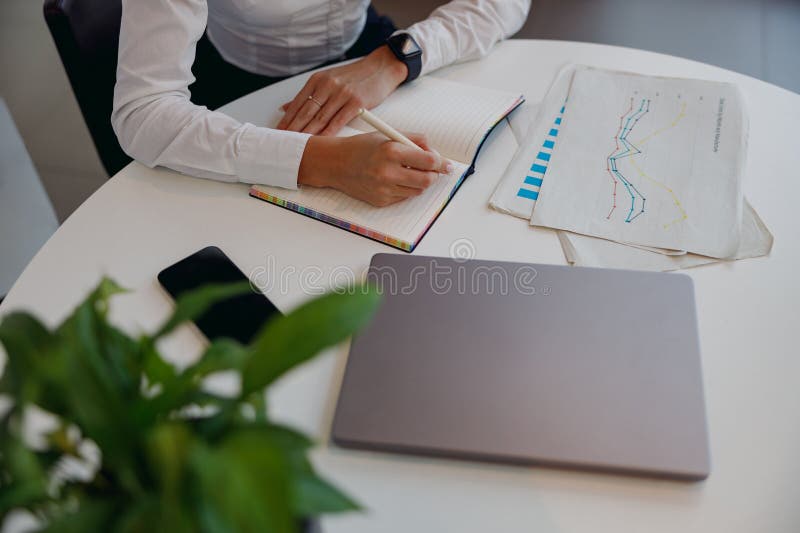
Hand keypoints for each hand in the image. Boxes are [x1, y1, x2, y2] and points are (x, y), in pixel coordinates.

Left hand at [277, 45, 406, 134]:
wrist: (381, 68)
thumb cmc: (355, 77)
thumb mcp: (329, 79)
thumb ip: (309, 94)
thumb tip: (286, 107)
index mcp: (318, 79)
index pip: (298, 103)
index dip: (287, 119)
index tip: (278, 132)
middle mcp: (328, 85)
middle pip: (306, 112)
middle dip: (293, 129)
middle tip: (284, 142)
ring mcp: (342, 94)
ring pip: (320, 118)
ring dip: (308, 133)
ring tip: (298, 145)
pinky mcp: (356, 103)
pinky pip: (338, 121)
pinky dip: (328, 133)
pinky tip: (321, 142)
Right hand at [298, 132, 452, 206]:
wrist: (335, 163)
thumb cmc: (363, 147)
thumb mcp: (388, 135)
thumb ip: (414, 141)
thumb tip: (435, 154)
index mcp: (391, 151)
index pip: (428, 161)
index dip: (441, 164)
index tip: (447, 165)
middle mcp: (388, 172)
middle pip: (427, 180)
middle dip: (433, 175)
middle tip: (432, 170)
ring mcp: (384, 189)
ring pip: (417, 190)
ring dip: (420, 182)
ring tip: (409, 171)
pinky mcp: (380, 201)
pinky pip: (403, 197)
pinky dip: (405, 188)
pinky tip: (393, 179)